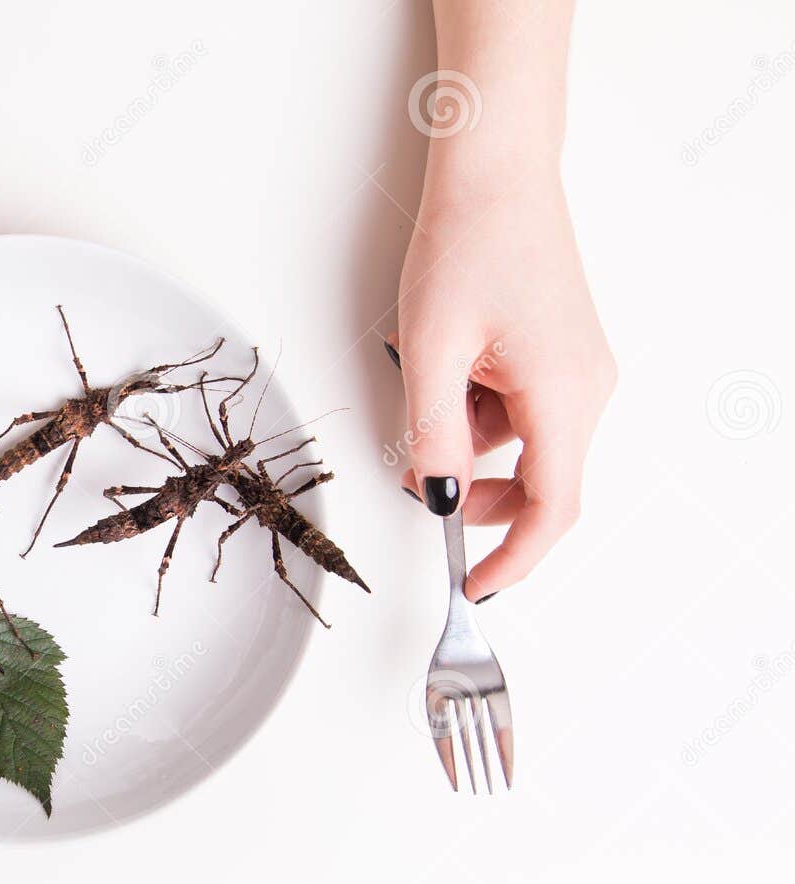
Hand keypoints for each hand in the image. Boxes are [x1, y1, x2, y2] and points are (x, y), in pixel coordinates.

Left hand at [390, 171, 613, 601]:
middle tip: (418, 476)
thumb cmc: (468, 243)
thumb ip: (434, 433)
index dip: (514, 558)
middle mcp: (588, 388)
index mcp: (563, 394)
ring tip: (427, 387)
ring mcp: (581, 371)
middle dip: (476, 496)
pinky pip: (524, 412)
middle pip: (540, 483)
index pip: (550, 508)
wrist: (496, 174)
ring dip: (470, 444)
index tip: (476, 586)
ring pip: (524, 447)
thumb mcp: (430, 350)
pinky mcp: (564, 355)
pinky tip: (451, 366)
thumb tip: (436, 498)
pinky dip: (480, 412)